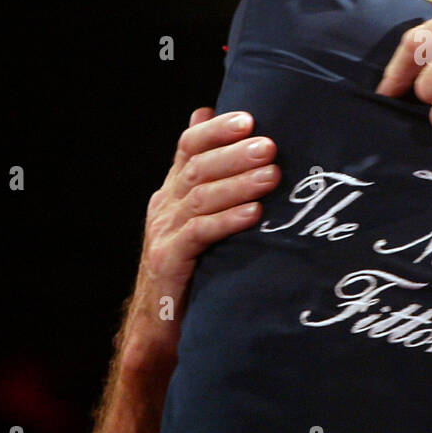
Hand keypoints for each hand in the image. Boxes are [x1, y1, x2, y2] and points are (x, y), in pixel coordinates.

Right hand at [142, 108, 280, 288]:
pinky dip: (227, 221)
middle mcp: (165, 204)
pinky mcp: (168, 260)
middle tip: (268, 145)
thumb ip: (204, 170)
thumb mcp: (198, 213)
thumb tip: (205, 111)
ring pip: (201, 198)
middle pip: (198, 168)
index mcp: (173, 189)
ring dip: (239, 184)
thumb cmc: (192, 263)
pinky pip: (199, 234)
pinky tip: (253, 213)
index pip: (189, 146)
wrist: (159, 322)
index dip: (217, 130)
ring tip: (272, 175)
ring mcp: (163, 231)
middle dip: (235, 154)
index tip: (249, 118)